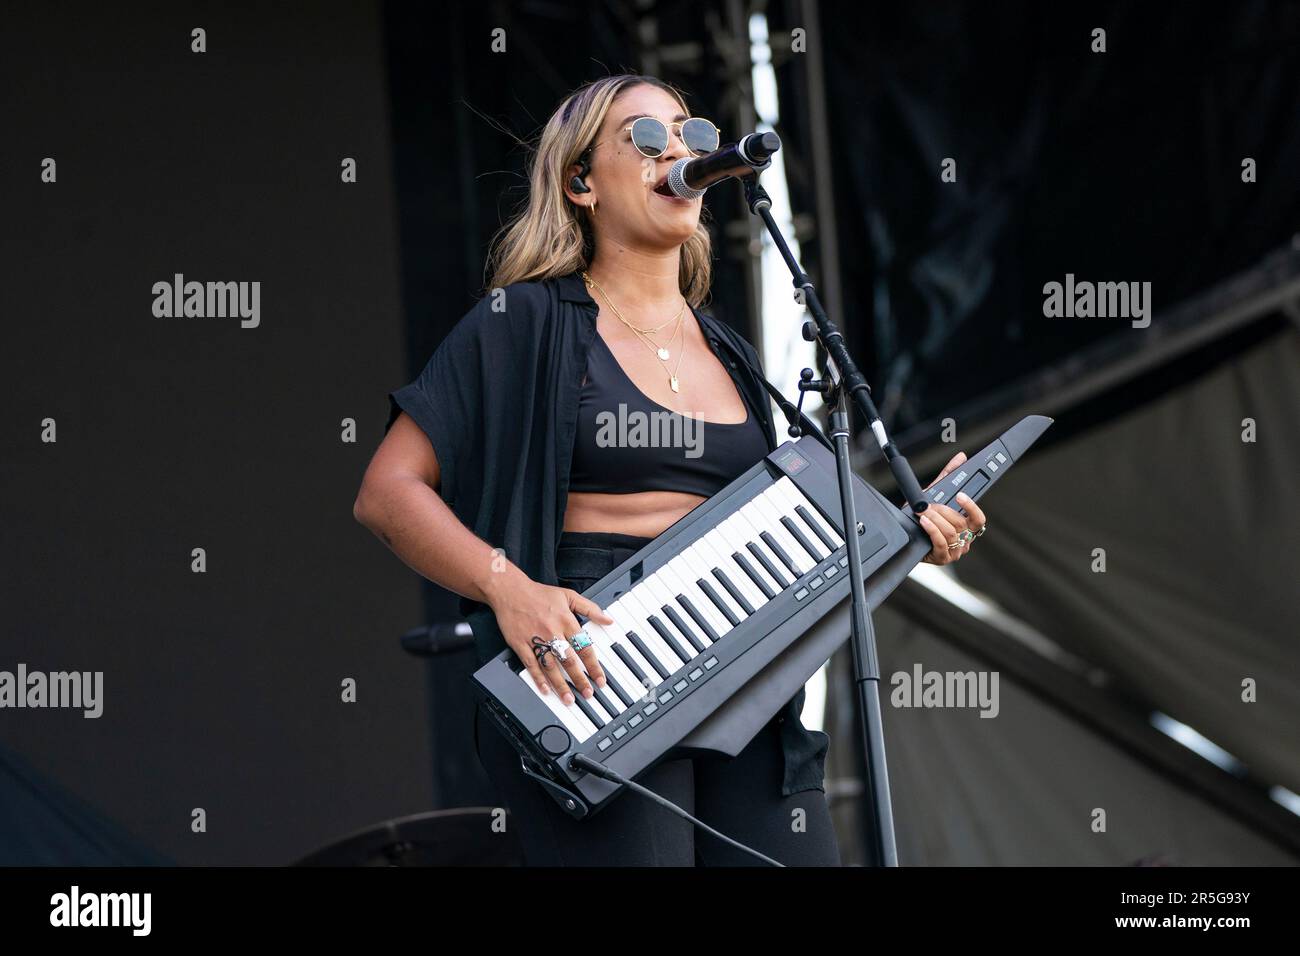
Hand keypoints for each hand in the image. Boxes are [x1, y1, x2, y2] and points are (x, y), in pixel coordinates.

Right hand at [487, 575, 614, 704]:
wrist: (510, 591)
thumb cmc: (539, 594)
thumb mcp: (569, 595)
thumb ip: (590, 609)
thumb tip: (608, 620)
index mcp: (566, 620)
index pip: (584, 647)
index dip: (594, 666)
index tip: (600, 679)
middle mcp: (552, 631)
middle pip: (569, 660)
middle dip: (580, 679)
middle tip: (588, 694)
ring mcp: (535, 640)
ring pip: (551, 666)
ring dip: (560, 684)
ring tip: (569, 699)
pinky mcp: (520, 645)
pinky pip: (531, 665)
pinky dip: (538, 679)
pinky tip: (545, 690)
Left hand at [916, 452, 987, 565]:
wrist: (908, 535)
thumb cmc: (924, 517)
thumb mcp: (935, 494)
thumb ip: (948, 476)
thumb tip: (960, 458)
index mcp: (968, 526)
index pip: (978, 518)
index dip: (971, 507)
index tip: (960, 495)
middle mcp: (965, 539)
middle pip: (960, 523)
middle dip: (942, 510)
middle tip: (929, 505)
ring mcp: (955, 551)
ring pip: (950, 532)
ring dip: (934, 519)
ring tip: (922, 512)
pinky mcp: (943, 558)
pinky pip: (940, 543)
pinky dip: (931, 529)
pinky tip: (923, 522)